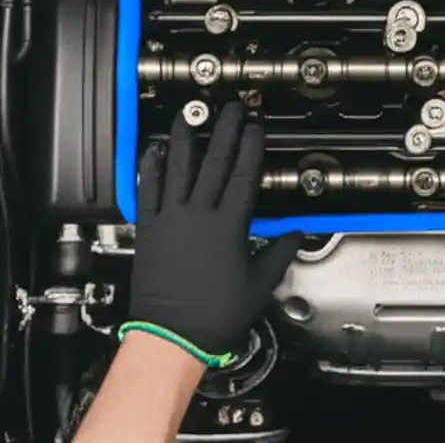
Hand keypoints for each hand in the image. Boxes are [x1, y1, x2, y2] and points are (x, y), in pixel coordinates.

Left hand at [129, 103, 301, 365]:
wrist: (172, 335)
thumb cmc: (214, 315)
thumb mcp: (258, 285)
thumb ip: (278, 254)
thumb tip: (297, 235)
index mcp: (228, 228)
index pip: (242, 177)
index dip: (249, 149)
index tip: (254, 129)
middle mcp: (197, 217)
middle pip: (213, 164)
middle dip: (223, 132)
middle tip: (229, 109)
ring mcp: (169, 220)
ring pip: (177, 170)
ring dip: (183, 140)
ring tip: (186, 115)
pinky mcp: (148, 230)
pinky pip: (147, 192)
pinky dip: (151, 170)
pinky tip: (154, 151)